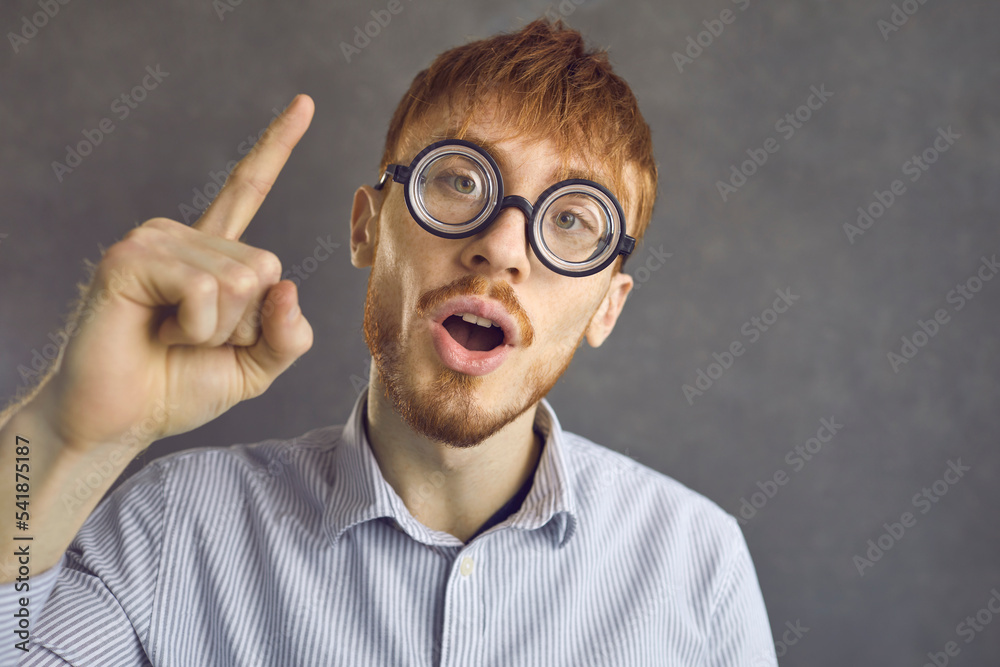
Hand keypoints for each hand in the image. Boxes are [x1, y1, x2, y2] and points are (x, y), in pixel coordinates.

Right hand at [34, 94, 315, 454]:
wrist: (123, 419)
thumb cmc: (178, 387)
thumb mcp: (255, 367)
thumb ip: (288, 335)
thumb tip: (288, 287)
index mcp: (214, 255)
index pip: (248, 189)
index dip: (277, 147)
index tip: (305, 102)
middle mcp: (185, 237)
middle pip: (267, 267)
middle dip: (244, 324)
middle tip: (193, 340)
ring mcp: (155, 242)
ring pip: (240, 281)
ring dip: (216, 331)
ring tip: (171, 337)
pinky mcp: (130, 258)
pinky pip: (205, 289)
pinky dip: (194, 328)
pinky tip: (159, 332)